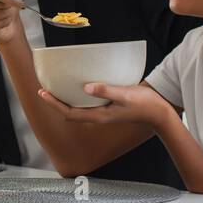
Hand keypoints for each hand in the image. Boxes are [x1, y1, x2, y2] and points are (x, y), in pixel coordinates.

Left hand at [38, 80, 176, 126]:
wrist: (159, 112)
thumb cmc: (144, 104)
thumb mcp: (125, 95)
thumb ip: (106, 91)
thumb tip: (86, 87)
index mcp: (100, 116)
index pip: (70, 113)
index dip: (54, 104)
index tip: (43, 93)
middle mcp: (98, 116)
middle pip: (70, 112)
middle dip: (55, 102)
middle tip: (43, 89)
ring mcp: (103, 112)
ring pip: (78, 108)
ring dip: (65, 100)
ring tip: (55, 87)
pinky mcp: (108, 107)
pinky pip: (87, 103)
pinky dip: (78, 96)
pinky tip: (77, 85)